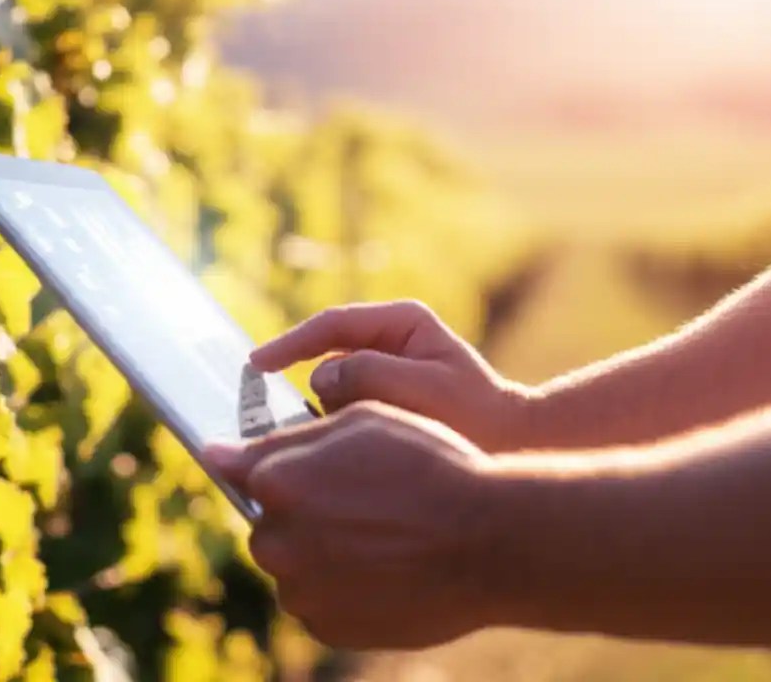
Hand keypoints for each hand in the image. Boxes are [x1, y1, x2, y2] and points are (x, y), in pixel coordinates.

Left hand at [205, 401, 506, 649]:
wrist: (489, 540)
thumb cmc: (430, 465)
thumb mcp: (361, 423)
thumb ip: (283, 437)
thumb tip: (215, 455)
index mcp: (278, 481)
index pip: (245, 472)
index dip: (283, 468)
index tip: (298, 474)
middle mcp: (277, 540)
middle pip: (269, 524)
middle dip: (301, 513)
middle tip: (361, 504)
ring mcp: (302, 590)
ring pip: (294, 567)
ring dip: (320, 554)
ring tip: (381, 538)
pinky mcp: (328, 627)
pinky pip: (319, 603)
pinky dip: (341, 589)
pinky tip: (385, 569)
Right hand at [252, 300, 531, 450]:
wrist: (514, 448)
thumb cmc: (476, 416)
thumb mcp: (424, 388)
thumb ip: (369, 373)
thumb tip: (320, 376)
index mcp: (402, 322)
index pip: (331, 325)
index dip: (289, 344)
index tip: (257, 364)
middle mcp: (389, 342)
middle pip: (328, 361)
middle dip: (326, 394)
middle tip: (333, 426)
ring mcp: (385, 373)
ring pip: (334, 393)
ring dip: (342, 417)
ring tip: (376, 440)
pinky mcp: (383, 403)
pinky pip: (347, 414)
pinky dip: (350, 431)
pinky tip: (371, 448)